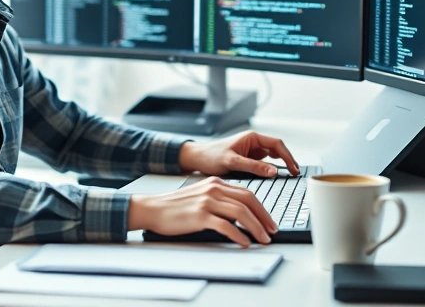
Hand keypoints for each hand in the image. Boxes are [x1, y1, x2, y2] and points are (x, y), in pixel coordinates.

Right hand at [127, 177, 275, 245]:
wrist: (153, 208)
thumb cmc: (175, 206)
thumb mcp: (200, 195)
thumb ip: (219, 199)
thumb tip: (241, 214)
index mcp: (216, 183)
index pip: (247, 193)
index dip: (262, 208)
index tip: (269, 221)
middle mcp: (214, 189)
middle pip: (248, 201)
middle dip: (264, 217)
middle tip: (271, 231)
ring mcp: (207, 201)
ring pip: (241, 213)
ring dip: (256, 228)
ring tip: (262, 239)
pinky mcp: (200, 215)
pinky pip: (226, 226)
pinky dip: (239, 235)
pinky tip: (244, 242)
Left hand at [178, 131, 299, 177]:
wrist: (197, 159)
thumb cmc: (211, 156)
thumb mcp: (232, 162)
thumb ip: (253, 166)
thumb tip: (273, 171)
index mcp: (251, 138)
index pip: (277, 144)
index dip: (288, 156)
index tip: (294, 169)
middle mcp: (253, 143)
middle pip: (277, 150)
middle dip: (288, 160)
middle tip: (295, 174)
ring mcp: (251, 151)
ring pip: (271, 158)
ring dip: (281, 165)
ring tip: (289, 175)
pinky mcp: (248, 160)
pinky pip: (263, 164)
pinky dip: (270, 170)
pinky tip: (274, 177)